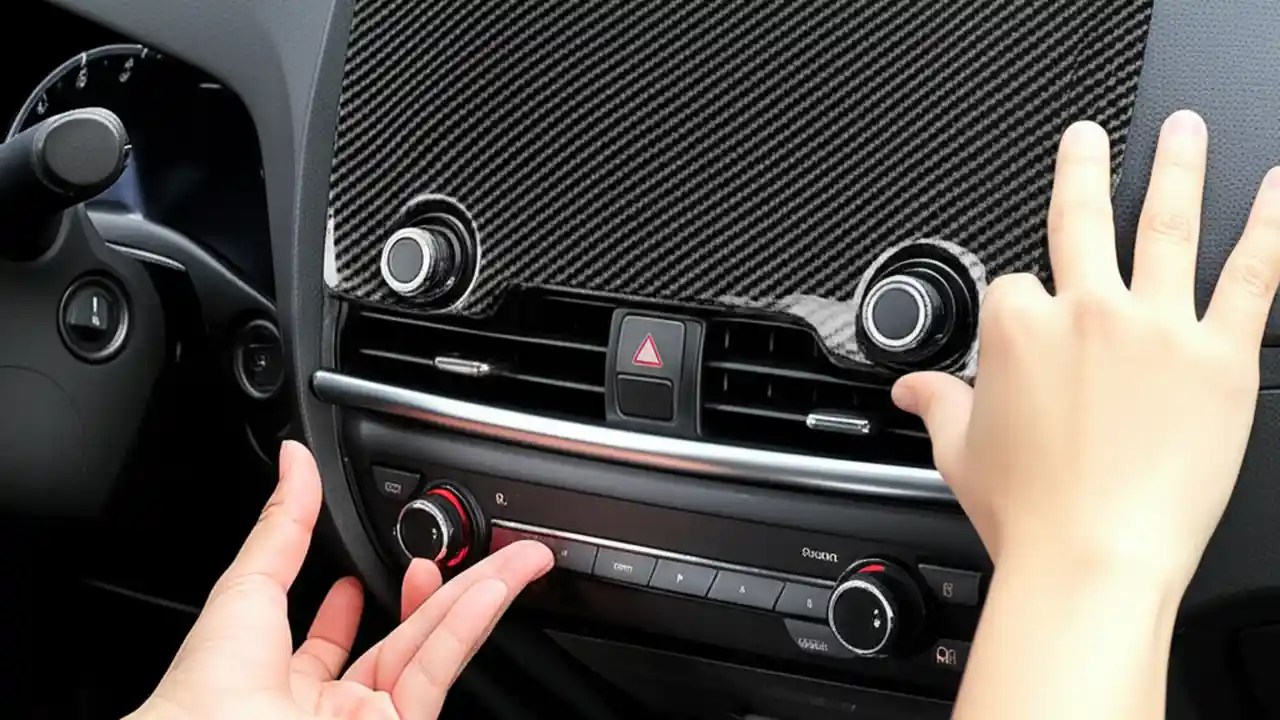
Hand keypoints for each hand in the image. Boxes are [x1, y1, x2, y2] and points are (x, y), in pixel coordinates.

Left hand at [128, 440, 553, 719]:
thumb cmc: (206, 697)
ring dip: (479, 599)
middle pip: (399, 637)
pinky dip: (468, 628)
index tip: (362, 574)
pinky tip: (493, 591)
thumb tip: (294, 463)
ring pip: (432, 651)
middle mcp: (323, 709)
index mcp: (275, 682)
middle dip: (444, 587)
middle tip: (487, 550)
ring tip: (519, 559)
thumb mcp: (245, 590)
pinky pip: (439, 672)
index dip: (350, 606)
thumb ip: (283, 527)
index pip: (327, 642)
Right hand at [893, 111, 1279, 592]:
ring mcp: (1156, 328)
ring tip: (1184, 130)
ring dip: (1176, 167)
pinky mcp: (1218, 357)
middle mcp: (1087, 313)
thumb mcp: (960, 450)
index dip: (1020, 306)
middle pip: (1080, 217)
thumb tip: (911, 389)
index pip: (1013, 286)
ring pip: (1166, 224)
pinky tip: (1276, 189)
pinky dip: (1268, 225)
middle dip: (1082, 167)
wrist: (1093, 560)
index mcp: (1018, 329)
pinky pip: (1251, 276)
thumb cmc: (1030, 513)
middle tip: (1088, 137)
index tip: (1028, 327)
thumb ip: (937, 403)